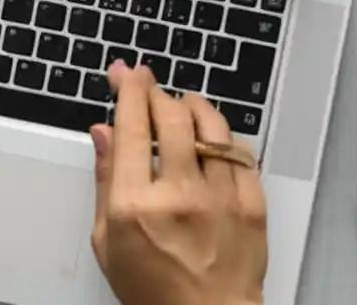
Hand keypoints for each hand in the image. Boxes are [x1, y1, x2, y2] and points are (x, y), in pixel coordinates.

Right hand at [90, 62, 267, 304]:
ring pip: (211, 125)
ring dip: (193, 105)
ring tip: (182, 103)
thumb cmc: (151, 290)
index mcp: (134, 206)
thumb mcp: (107, 242)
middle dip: (156, 91)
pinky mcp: (252, 204)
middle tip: (149, 84)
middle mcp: (179, 195)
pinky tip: (212, 138)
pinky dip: (223, 136)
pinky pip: (240, 152)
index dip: (129, 90)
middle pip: (172, 116)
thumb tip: (104, 132)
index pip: (133, 126)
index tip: (127, 73)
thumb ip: (105, 181)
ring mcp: (220, 198)